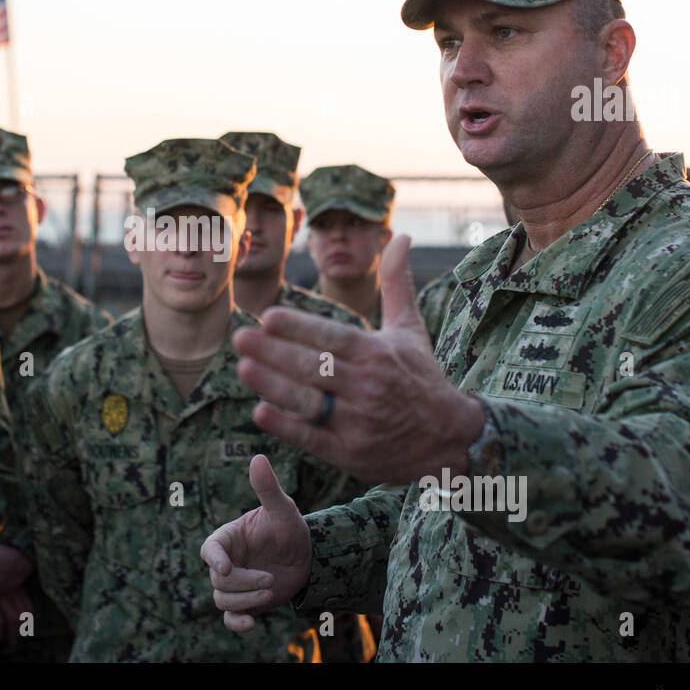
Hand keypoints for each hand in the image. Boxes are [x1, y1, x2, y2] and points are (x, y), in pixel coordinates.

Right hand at [0, 588, 34, 645]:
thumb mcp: (2, 589)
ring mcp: (0, 595)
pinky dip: (0, 630)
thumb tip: (18, 620)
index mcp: (16, 588)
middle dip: (21, 630)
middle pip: (22, 615)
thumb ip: (10, 599)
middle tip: (16, 640)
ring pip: (14, 619)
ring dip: (13, 633)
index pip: (28, 609)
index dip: (27, 623)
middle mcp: (11, 591)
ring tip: (10, 642)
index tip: (23, 632)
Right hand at [201, 455, 311, 632]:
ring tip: (271, 593)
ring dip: (246, 601)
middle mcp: (226, 561)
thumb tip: (258, 458)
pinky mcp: (244, 603)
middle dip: (244, 582)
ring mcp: (234, 584)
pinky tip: (252, 624)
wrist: (307, 558)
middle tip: (270, 580)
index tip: (228, 567)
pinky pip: (229, 618)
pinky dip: (237, 624)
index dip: (214, 559)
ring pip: (223, 599)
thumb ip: (268, 488)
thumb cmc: (290, 529)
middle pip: (218, 579)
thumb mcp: (283, 509)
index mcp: (228, 538)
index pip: (208, 549)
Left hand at [232, 235, 484, 485]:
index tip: (267, 317)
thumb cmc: (420, 377)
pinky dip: (286, 426)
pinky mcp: (350, 452)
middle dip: (275, 353)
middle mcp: (368, 386)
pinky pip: (313, 438)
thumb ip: (397, 284)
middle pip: (315, 367)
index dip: (300, 329)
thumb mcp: (410, 330)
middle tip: (240, 338)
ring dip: (274, 385)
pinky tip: (260, 412)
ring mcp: (358, 421)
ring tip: (244, 369)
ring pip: (309, 401)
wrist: (449, 439)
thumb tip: (403, 237)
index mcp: (377, 354)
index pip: (333, 338)